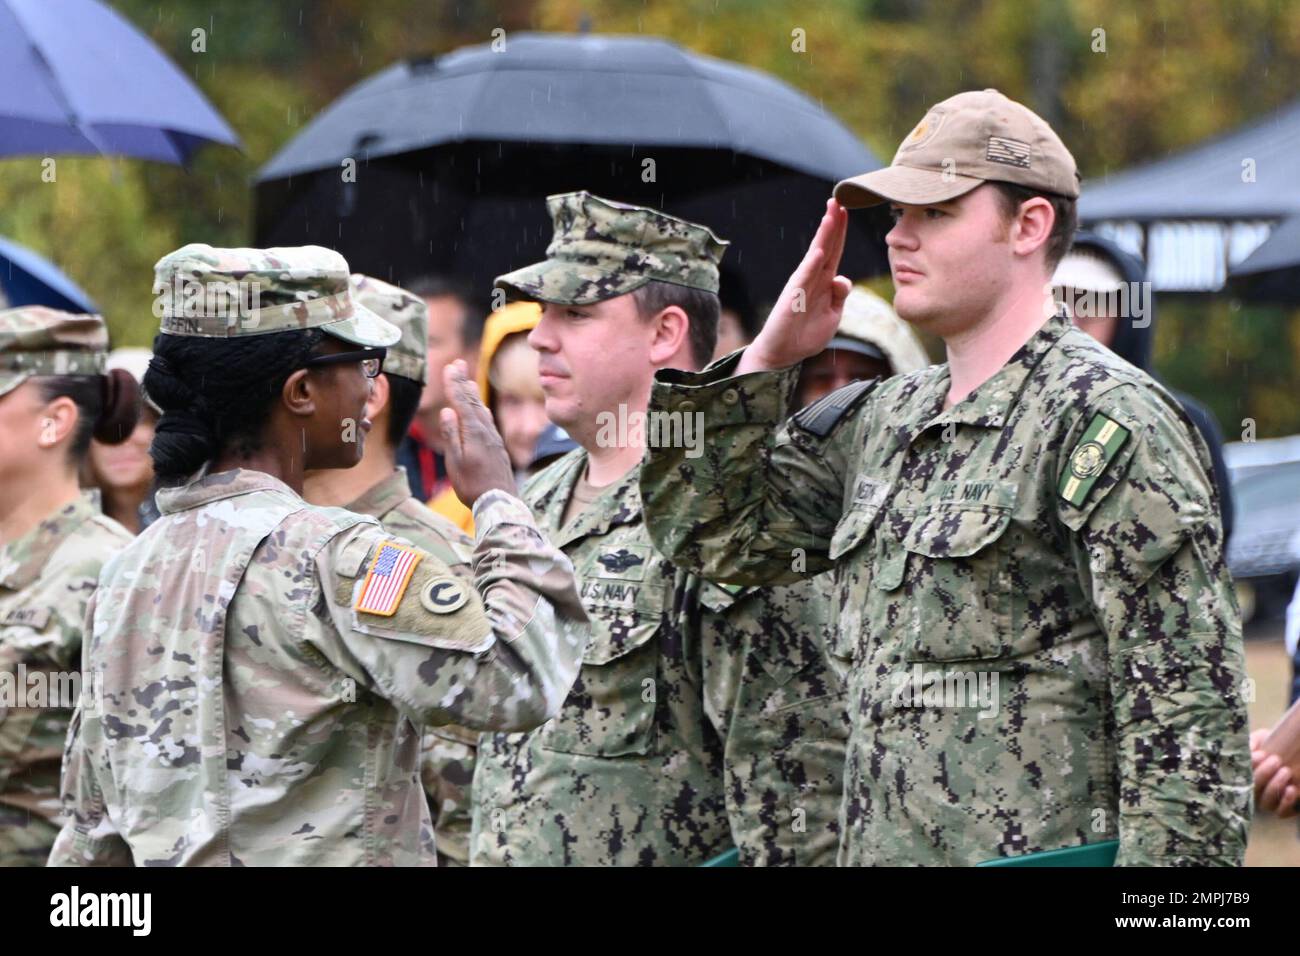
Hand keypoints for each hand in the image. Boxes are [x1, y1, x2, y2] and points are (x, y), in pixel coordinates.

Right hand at [439, 360, 516, 505]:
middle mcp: (486, 432)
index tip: (450, 366)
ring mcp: (493, 439)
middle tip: (459, 364)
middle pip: (473, 402)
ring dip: (473, 395)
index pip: (462, 403)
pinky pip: (488, 422)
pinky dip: (481, 409)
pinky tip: (481, 410)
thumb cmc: (473, 485)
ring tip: (468, 381)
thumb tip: (447, 410)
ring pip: (482, 411)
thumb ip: (452, 435)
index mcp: (474, 433)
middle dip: (464, 382)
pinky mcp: (497, 447)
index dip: (455, 384)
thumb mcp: (456, 462)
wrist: (501, 502)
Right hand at [737, 198, 852, 374]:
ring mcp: (801, 287)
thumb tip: (843, 279)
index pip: (834, 251)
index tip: (846, 210)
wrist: (783, 353)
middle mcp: (812, 279)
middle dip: (832, 224)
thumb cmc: (806, 334)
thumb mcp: (833, 315)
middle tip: (838, 200)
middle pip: (825, 247)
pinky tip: (819, 252)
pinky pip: (803, 280)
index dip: (840, 232)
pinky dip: (811, 266)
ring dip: (823, 236)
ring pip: (815, 257)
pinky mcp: (792, 300)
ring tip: (830, 216)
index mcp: (824, 282)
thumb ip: (839, 296)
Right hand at [1251, 727, 1298, 817]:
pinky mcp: (1280, 810)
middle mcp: (1251, 790)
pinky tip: (1291, 789)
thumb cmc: (1272, 747)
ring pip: (1265, 801)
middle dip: (1264, 773)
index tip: (1261, 754)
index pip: (1240, 773)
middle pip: (1253, 787)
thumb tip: (1249, 748)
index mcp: (1243, 773)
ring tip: (1286, 771)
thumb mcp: (1261, 739)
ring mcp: (1265, 801)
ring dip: (1275, 786)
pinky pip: (1280, 812)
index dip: (1250, 765)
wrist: (1288, 756)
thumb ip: (1252, 742)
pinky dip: (1285, 802)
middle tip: (1276, 760)